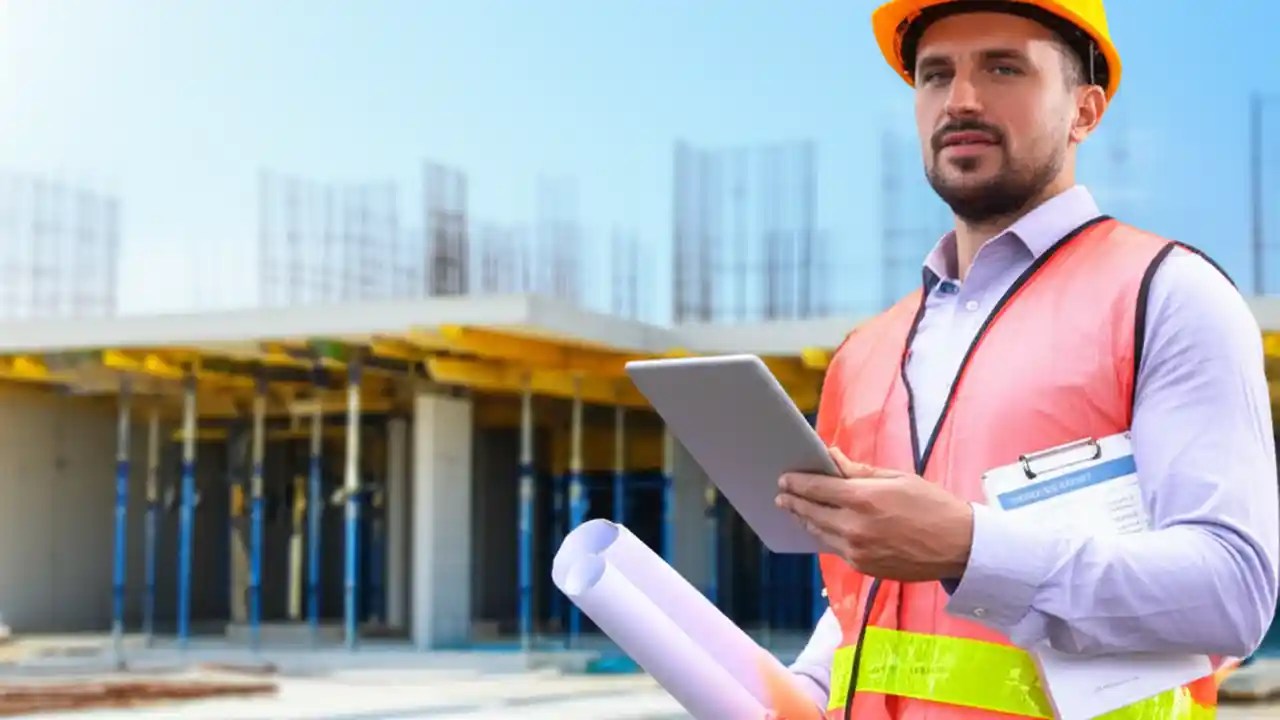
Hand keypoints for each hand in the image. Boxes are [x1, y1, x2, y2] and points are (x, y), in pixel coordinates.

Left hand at [776, 446, 973, 580]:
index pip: (817, 488)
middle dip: (794, 501)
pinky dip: (825, 536)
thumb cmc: (932, 505)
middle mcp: (854, 527)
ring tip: (795, 509)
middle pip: (812, 512)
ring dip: (805, 520)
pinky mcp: (863, 568)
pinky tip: (820, 527)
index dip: (797, 482)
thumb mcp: (897, 478)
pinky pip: (835, 549)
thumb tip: (832, 457)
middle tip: (781, 494)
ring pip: (819, 533)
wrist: (959, 547)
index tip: (784, 478)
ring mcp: (857, 551)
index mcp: (863, 499)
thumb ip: (859, 471)